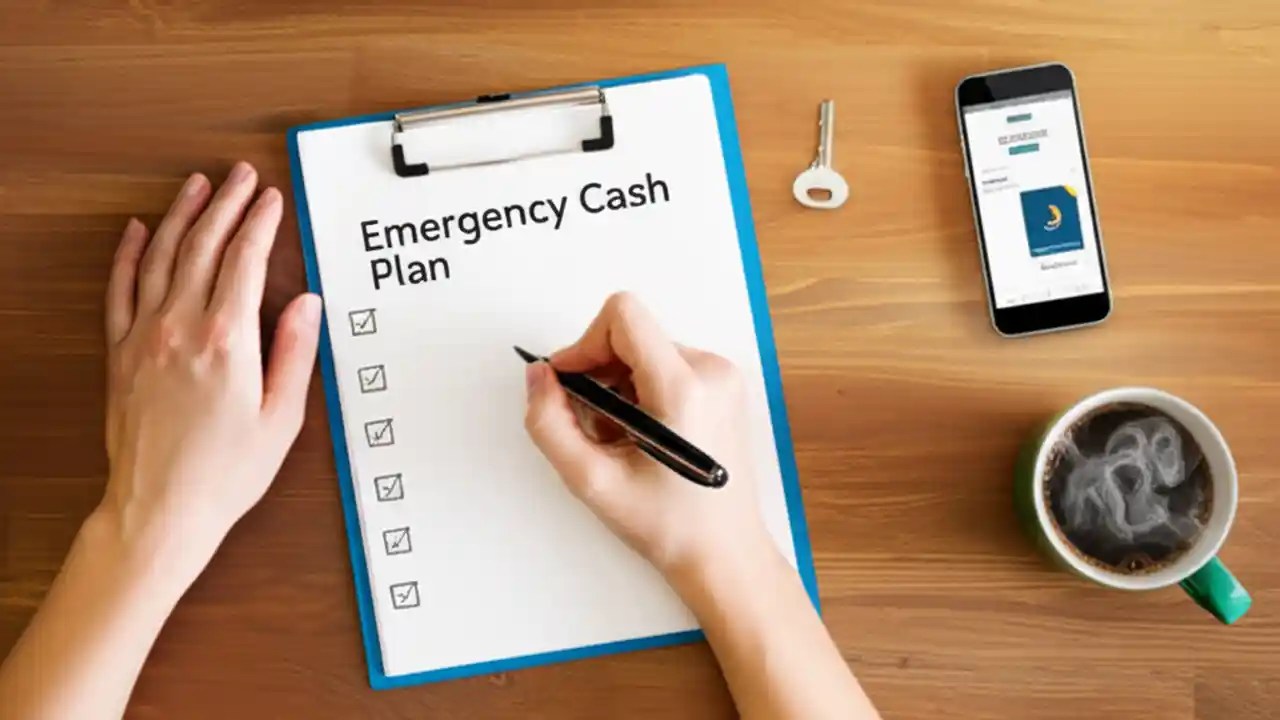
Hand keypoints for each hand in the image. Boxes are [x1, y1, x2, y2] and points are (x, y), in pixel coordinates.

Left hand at [100, 162, 320, 567]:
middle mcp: (181, 330)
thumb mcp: (282, 418)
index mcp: (228, 342)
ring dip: (181, 216)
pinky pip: (120, 290)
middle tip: (241, 177)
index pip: (245, 262)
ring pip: (161, 257)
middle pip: (203, 247)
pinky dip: (128, 255)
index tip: (271, 201)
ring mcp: (144, 338)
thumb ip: (296, 353)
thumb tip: (306, 304)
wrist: (160, 509)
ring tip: (197, 186)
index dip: (260, 224)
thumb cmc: (225, 473)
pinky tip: (138, 231)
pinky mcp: (120, 354)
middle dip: (225, 204)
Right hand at [523, 292, 773, 579]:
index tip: (570, 383)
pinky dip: (643, 393)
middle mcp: (711, 372)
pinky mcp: (723, 387)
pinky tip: (643, 438)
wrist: (725, 553)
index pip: (623, 316)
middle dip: (600, 376)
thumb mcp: (592, 481)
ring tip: (622, 441)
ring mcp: (722, 378)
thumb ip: (550, 423)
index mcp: (683, 388)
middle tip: (596, 430)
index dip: (583, 344)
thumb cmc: (670, 526)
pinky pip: (667, 366)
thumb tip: (538, 376)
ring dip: (620, 388)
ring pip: (645, 351)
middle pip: (631, 335)